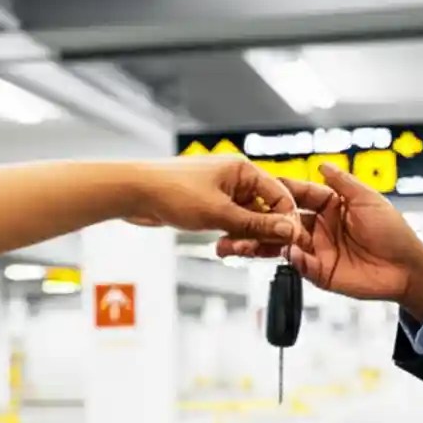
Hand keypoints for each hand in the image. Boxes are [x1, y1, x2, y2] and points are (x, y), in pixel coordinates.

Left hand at [128, 158, 305, 245]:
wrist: (134, 192)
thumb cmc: (173, 192)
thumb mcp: (219, 213)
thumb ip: (256, 224)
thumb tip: (288, 230)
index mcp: (243, 170)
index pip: (280, 195)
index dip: (285, 221)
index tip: (286, 244)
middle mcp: (236, 179)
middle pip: (265, 210)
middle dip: (260, 233)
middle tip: (251, 252)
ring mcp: (223, 192)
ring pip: (247, 220)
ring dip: (243, 238)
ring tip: (228, 249)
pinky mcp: (210, 205)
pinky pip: (231, 223)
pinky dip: (229, 236)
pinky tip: (221, 247)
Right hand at [217, 163, 422, 319]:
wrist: (407, 268)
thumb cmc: (394, 232)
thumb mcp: (369, 200)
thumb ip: (343, 183)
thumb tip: (322, 164)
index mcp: (330, 207)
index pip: (299, 196)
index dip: (281, 192)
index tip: (260, 187)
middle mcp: (320, 228)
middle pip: (285, 222)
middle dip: (262, 220)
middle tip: (241, 218)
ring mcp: (319, 251)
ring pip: (285, 244)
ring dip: (265, 242)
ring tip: (245, 241)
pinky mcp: (322, 273)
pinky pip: (302, 265)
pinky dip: (294, 259)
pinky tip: (290, 252)